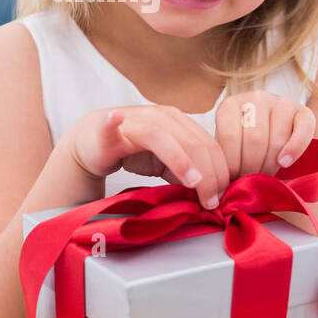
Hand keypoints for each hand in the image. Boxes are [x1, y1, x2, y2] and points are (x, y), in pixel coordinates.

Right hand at [66, 105, 230, 208]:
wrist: (93, 144)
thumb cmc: (134, 152)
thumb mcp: (168, 164)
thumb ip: (189, 173)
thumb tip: (215, 194)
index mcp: (180, 122)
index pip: (208, 145)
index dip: (220, 171)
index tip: (224, 196)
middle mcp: (161, 116)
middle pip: (193, 142)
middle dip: (208, 174)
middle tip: (211, 200)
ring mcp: (135, 120)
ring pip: (162, 137)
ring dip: (181, 160)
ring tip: (193, 182)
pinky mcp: (107, 128)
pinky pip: (109, 124)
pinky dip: (111, 122)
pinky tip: (114, 119)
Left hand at [214, 90, 316, 181]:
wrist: (270, 132)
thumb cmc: (243, 145)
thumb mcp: (229, 147)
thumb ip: (225, 160)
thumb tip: (221, 191)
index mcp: (230, 105)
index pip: (229, 137)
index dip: (231, 165)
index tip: (232, 181)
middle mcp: (256, 98)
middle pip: (254, 140)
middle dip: (252, 168)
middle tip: (251, 182)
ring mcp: (281, 102)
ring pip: (277, 140)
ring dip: (270, 165)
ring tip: (265, 176)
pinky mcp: (303, 111)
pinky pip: (303, 131)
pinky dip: (294, 149)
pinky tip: (285, 162)